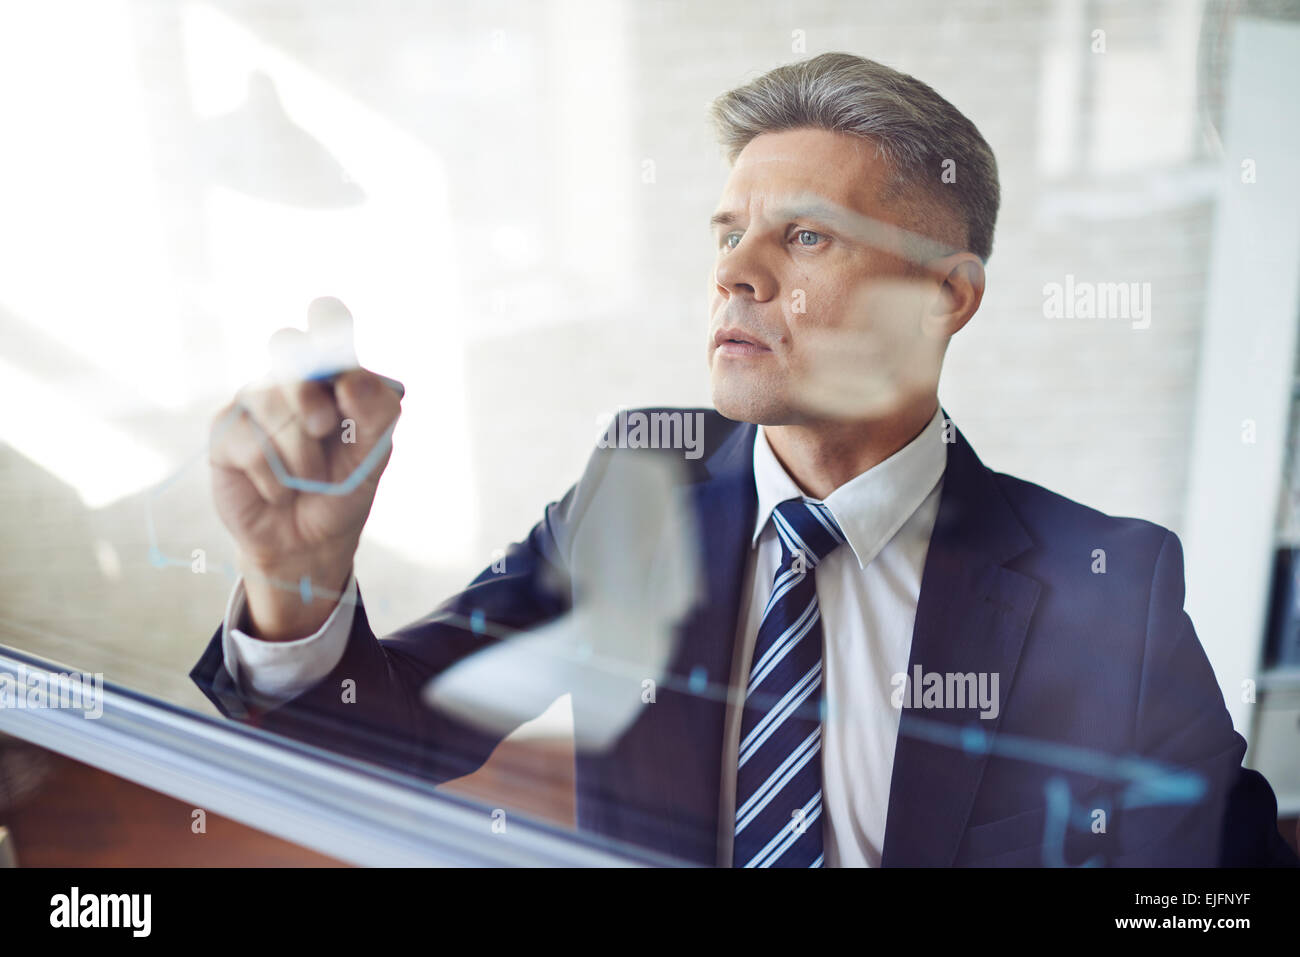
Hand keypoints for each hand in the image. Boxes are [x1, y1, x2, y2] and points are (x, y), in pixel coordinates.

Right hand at [208, 298, 401, 639]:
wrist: (310, 539)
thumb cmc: (344, 485)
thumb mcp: (375, 451)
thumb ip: (376, 411)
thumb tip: (351, 379)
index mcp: (332, 372)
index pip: (327, 320)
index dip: (326, 315)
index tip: (327, 322)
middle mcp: (290, 377)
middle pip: (287, 345)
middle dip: (307, 389)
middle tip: (324, 427)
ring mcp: (253, 400)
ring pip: (273, 404)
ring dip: (300, 455)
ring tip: (309, 479)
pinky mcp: (225, 431)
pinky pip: (249, 444)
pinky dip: (274, 477)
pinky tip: (279, 488)